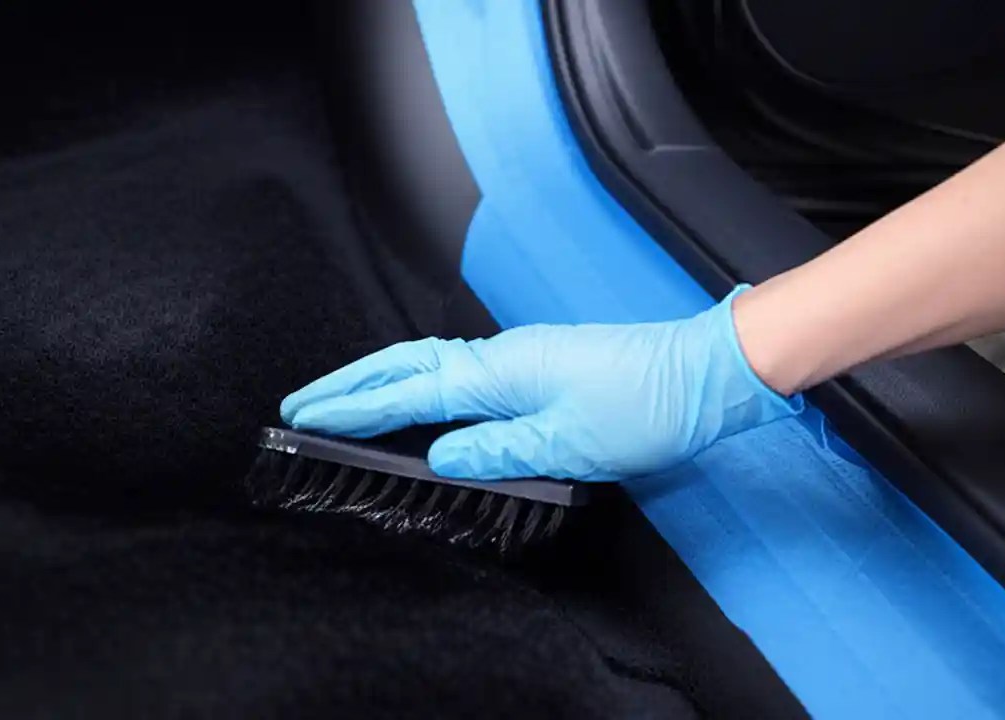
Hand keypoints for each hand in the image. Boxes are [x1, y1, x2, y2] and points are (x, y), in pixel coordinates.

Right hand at [279, 289, 800, 480]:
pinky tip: (416, 400)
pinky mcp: (536, 366)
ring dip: (380, 381)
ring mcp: (518, 358)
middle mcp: (502, 358)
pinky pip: (459, 373)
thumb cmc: (646, 406)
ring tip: (341, 398)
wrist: (703, 372)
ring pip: (430, 366)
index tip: (305, 418)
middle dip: (349, 385)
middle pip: (406, 366)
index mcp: (500, 374)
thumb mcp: (569, 443)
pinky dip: (420, 384)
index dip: (354, 408)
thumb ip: (497, 450)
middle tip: (301, 403)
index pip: (409, 393)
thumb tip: (442, 457)